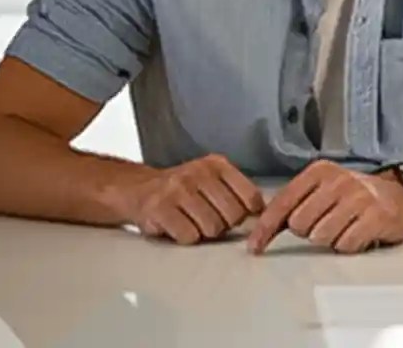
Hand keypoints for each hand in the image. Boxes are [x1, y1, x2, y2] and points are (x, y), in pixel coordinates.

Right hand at [114, 154, 263, 244]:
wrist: (137, 189)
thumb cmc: (182, 190)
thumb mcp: (212, 180)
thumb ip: (237, 193)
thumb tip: (265, 216)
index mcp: (217, 165)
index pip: (251, 197)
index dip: (248, 214)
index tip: (239, 217)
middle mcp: (199, 173)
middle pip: (233, 216)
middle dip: (224, 225)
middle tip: (208, 219)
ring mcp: (178, 189)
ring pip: (212, 228)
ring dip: (203, 232)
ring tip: (191, 221)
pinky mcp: (160, 208)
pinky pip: (189, 237)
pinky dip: (185, 237)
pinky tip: (177, 226)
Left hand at [246, 161, 402, 254]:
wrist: (400, 196)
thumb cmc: (355, 196)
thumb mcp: (323, 190)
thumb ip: (293, 205)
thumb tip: (260, 231)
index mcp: (320, 172)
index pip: (283, 202)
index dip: (265, 228)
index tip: (255, 247)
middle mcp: (338, 180)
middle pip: (299, 224)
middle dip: (308, 230)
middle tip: (326, 223)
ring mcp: (358, 197)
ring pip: (321, 237)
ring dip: (330, 239)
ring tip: (344, 227)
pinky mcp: (375, 216)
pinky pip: (345, 245)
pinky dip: (349, 245)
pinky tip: (358, 233)